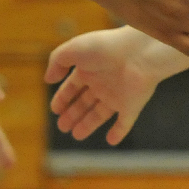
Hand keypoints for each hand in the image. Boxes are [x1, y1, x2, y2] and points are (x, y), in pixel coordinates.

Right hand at [45, 26, 173, 144]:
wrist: (140, 54)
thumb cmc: (106, 48)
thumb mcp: (73, 49)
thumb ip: (57, 61)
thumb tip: (48, 79)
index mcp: (90, 69)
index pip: (73, 86)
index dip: (63, 97)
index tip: (55, 109)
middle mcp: (104, 83)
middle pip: (85, 102)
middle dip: (73, 114)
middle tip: (61, 127)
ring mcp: (118, 95)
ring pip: (101, 114)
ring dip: (88, 125)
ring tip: (75, 135)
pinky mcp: (132, 106)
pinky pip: (125, 122)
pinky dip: (119, 132)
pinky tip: (111, 141)